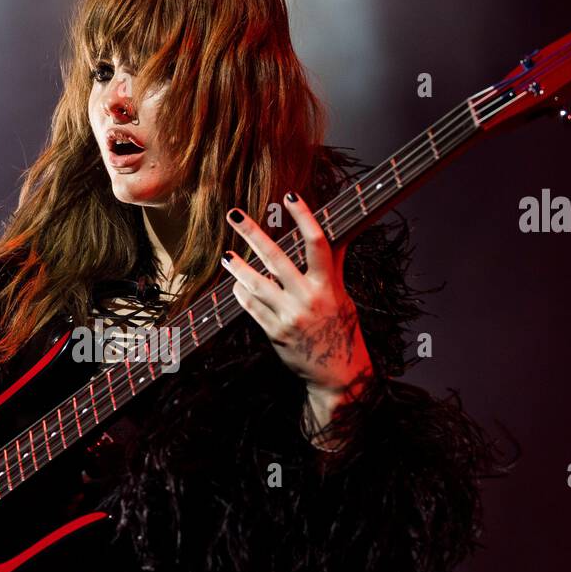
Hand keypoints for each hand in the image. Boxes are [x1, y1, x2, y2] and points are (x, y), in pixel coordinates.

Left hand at [221, 192, 373, 407]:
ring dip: (239, 268)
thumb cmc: (341, 331)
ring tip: (227, 255)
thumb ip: (333, 269)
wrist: (339, 375)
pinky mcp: (275, 333)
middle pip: (277, 258)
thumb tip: (336, 237)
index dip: (304, 217)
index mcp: (329, 285)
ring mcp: (289, 316)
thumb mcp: (343, 297)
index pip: (317, 243)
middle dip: (254, 234)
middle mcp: (308, 298)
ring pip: (256, 284)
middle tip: (235, 214)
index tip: (289, 196)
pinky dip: (243, 294)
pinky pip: (252, 308)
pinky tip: (237, 285)